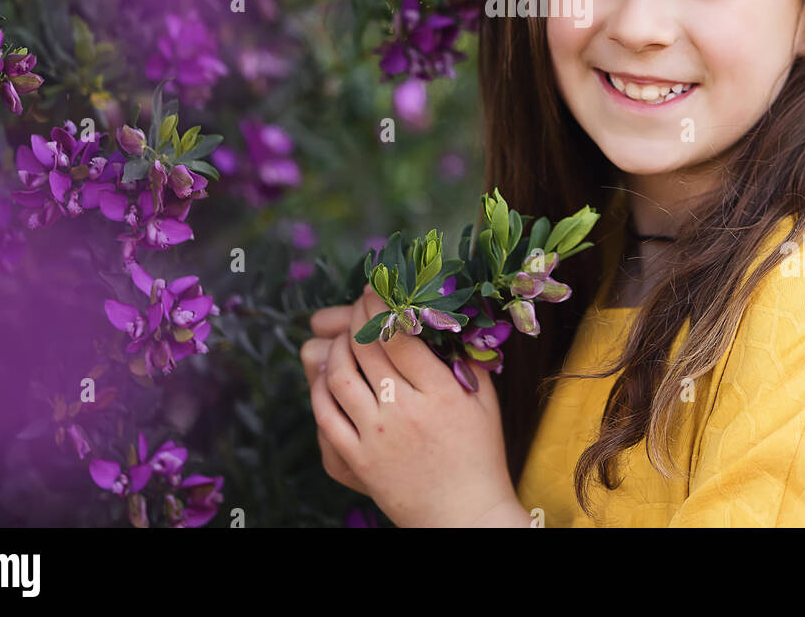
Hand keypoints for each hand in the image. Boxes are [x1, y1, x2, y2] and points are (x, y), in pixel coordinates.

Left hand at [309, 284, 525, 526]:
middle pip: (365, 347)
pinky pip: (324, 415)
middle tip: (359, 305)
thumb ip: (466, 357)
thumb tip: (447, 314)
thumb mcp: (485, 401)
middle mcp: (405, 411)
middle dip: (356, 316)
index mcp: (440, 393)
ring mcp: (376, 437)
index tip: (377, 289)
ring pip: (338, 376)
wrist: (462, 515)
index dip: (382, 304)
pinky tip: (327, 374)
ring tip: (343, 338)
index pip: (399, 334)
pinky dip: (320, 387)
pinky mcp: (356, 460)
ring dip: (335, 348)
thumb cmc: (478, 455)